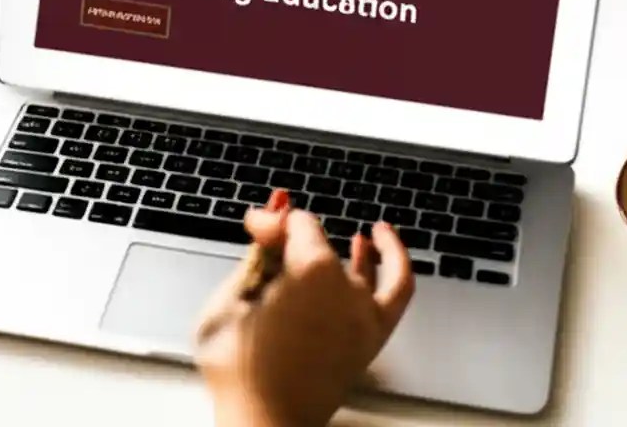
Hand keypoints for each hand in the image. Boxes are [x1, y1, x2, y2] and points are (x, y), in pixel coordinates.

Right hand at [194, 191, 415, 426]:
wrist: (264, 422)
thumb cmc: (240, 370)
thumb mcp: (227, 302)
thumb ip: (254, 256)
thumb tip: (268, 220)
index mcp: (310, 271)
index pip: (296, 223)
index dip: (271, 222)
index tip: (255, 228)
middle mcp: (346, 288)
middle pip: (322, 244)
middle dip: (293, 237)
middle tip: (268, 242)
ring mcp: (363, 313)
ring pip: (359, 264)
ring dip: (357, 246)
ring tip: (364, 233)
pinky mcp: (372, 337)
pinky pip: (398, 288)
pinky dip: (396, 262)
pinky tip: (385, 249)